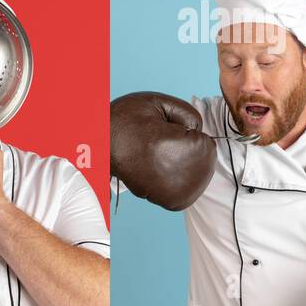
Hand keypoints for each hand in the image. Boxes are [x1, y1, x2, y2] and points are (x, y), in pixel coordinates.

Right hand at [109, 92, 215, 210]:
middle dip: (188, 149)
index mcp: (177, 148)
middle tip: (158, 147)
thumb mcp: (157, 103)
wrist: (98, 149)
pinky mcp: (174, 202)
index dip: (185, 133)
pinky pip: (196, 186)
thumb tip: (201, 135)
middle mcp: (179, 175)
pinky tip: (162, 170)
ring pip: (203, 172)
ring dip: (186, 164)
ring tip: (158, 159)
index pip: (206, 142)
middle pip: (207, 158)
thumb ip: (189, 113)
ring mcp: (178, 192)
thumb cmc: (124, 124)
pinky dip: (183, 177)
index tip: (161, 135)